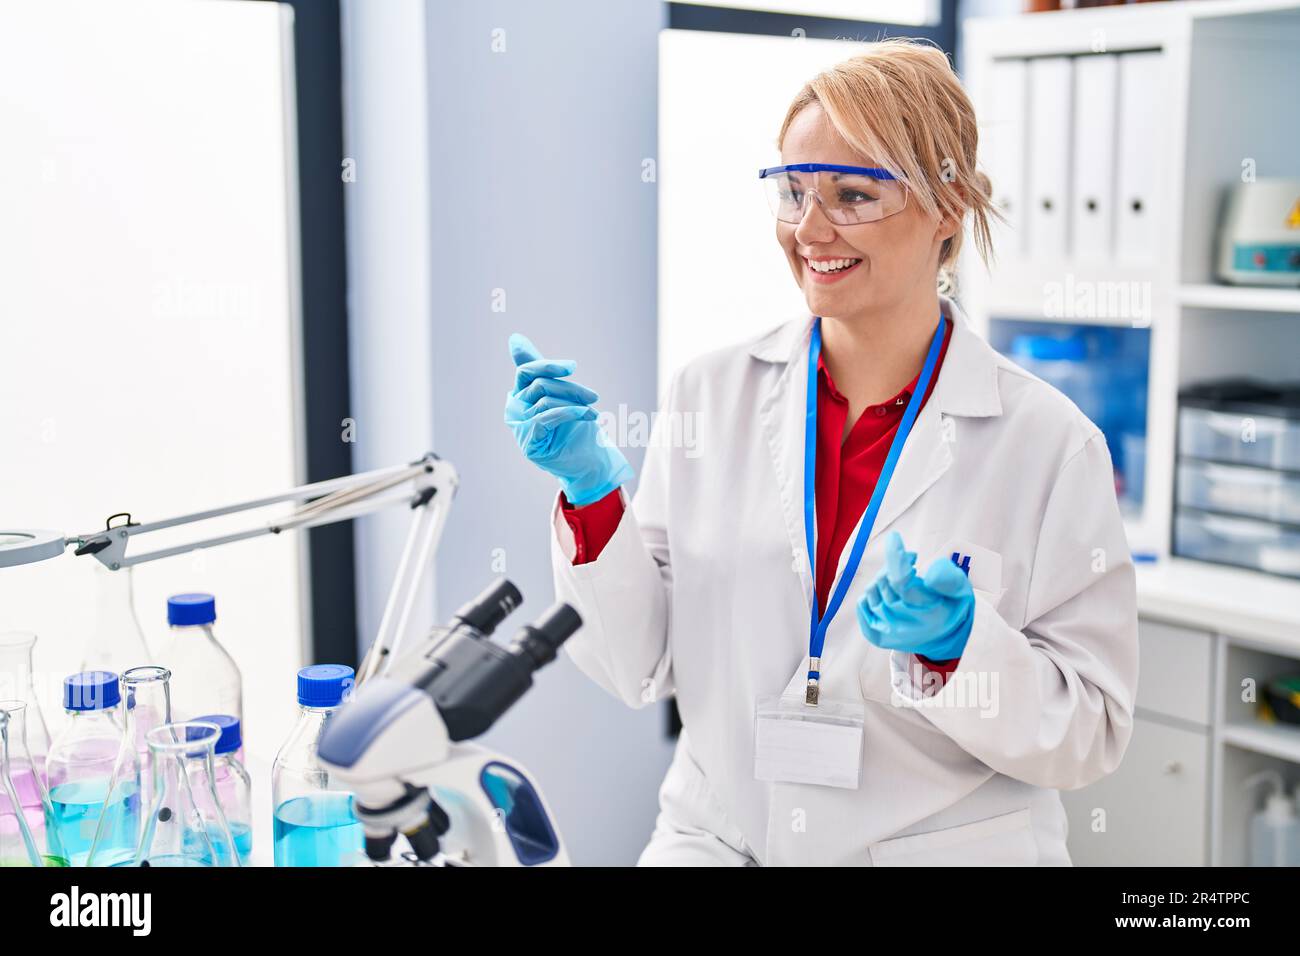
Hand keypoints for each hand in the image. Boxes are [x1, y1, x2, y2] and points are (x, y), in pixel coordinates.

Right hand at [504, 333, 632, 506]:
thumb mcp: (560, 393)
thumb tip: (514, 338)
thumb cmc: (576, 426)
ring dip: (575, 403)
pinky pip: (546, 418)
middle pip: (540, 384)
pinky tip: (588, 416)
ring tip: (594, 411)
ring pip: (545, 400)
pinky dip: (570, 413)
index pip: (527, 371)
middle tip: (594, 396)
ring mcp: (519, 427)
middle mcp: (514, 410)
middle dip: (570, 388)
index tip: (573, 367)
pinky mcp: (529, 443)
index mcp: (520, 395)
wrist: (589, 461)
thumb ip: (541, 369)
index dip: (549, 366)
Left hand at [856, 531, 974, 660]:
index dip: (896, 556)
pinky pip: (863, 606)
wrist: (946, 641)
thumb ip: (948, 578)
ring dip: (884, 576)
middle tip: (910, 560)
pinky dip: (872, 593)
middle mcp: (905, 623)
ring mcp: (889, 631)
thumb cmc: (952, 609)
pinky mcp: (878, 635)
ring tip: (901, 577)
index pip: (902, 580)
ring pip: (872, 591)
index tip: (894, 538)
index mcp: (928, 612)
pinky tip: (887, 590)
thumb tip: (928, 575)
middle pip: (885, 581)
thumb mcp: (962, 591)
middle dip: (895, 562)